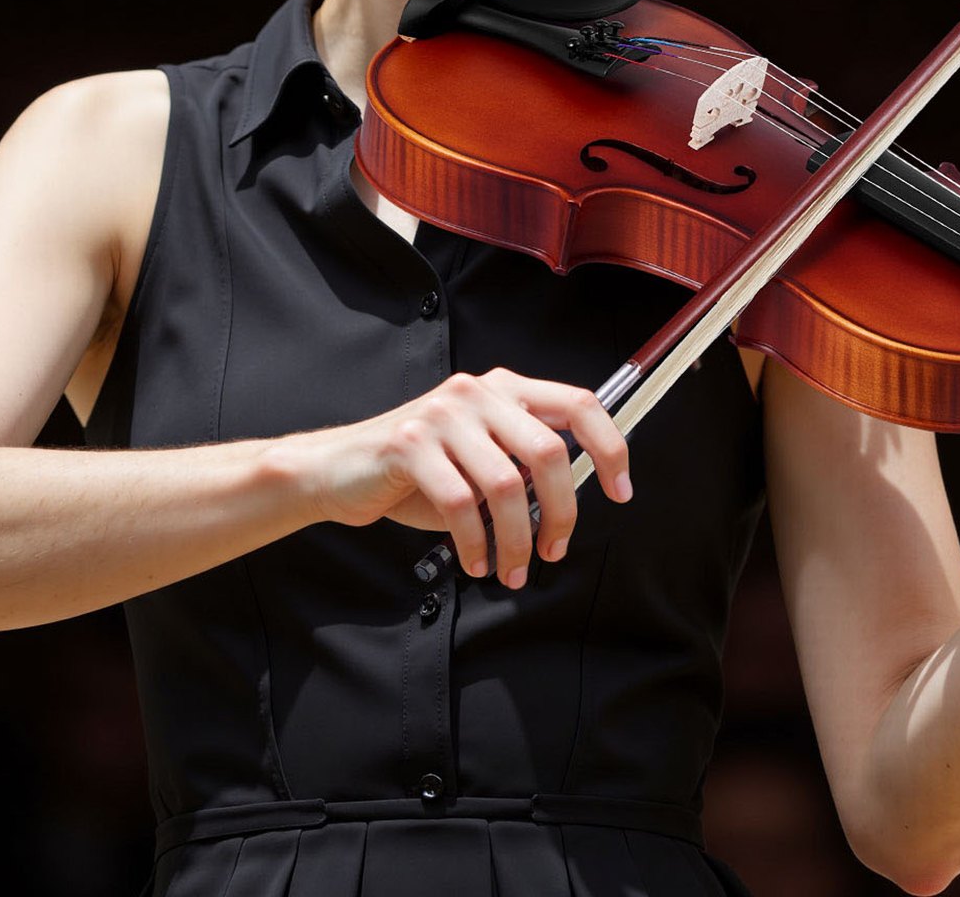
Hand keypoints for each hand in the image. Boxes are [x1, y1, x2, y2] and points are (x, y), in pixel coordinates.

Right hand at [289, 369, 631, 587]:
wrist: (340, 470)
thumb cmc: (419, 472)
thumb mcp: (482, 457)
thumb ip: (525, 464)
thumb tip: (572, 500)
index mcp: (506, 389)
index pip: (580, 404)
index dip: (610, 448)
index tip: (619, 491)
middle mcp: (479, 392)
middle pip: (550, 452)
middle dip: (562, 513)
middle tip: (555, 551)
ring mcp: (443, 414)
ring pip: (507, 485)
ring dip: (517, 541)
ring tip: (512, 569)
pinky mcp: (410, 444)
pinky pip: (460, 504)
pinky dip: (475, 543)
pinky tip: (475, 561)